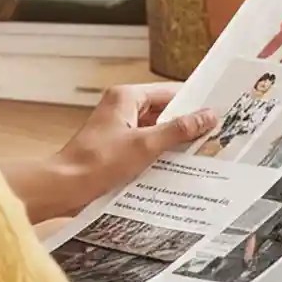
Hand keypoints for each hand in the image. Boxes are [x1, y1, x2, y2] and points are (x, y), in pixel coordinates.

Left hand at [57, 84, 216, 208]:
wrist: (64, 188)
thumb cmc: (96, 163)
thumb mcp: (145, 145)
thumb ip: (179, 130)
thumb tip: (207, 116)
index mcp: (126, 98)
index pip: (170, 93)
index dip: (193, 103)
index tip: (216, 113)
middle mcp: (121, 108)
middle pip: (164, 111)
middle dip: (186, 125)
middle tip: (213, 135)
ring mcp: (118, 128)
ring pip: (156, 129)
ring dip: (174, 142)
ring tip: (200, 152)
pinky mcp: (116, 147)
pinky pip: (146, 144)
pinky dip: (160, 153)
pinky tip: (177, 166)